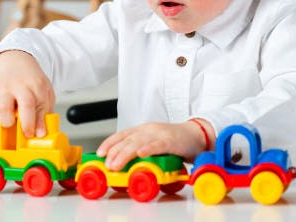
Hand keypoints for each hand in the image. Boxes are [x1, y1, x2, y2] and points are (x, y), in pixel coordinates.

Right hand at [0, 50, 55, 138]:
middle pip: (25, 103)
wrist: (16, 65)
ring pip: (3, 107)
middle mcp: (20, 86)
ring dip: (8, 121)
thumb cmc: (32, 82)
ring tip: (13, 123)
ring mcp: (5, 90)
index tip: (39, 134)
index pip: (40, 103)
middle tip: (27, 133)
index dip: (40, 122)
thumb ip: (45, 111)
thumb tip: (41, 133)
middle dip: (27, 122)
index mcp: (37, 84)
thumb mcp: (45, 92)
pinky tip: (4, 118)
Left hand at [96, 119, 214, 170]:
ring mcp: (160, 134)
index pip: (122, 134)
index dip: (110, 143)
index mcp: (143, 130)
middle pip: (127, 140)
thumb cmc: (174, 141)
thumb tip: (121, 162)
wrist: (195, 135)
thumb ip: (139, 148)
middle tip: (108, 165)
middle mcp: (149, 129)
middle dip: (115, 153)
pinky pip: (158, 145)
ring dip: (125, 154)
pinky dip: (149, 149)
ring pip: (139, 142)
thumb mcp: (152, 142)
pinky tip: (141, 154)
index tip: (100, 153)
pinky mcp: (172, 141)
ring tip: (116, 164)